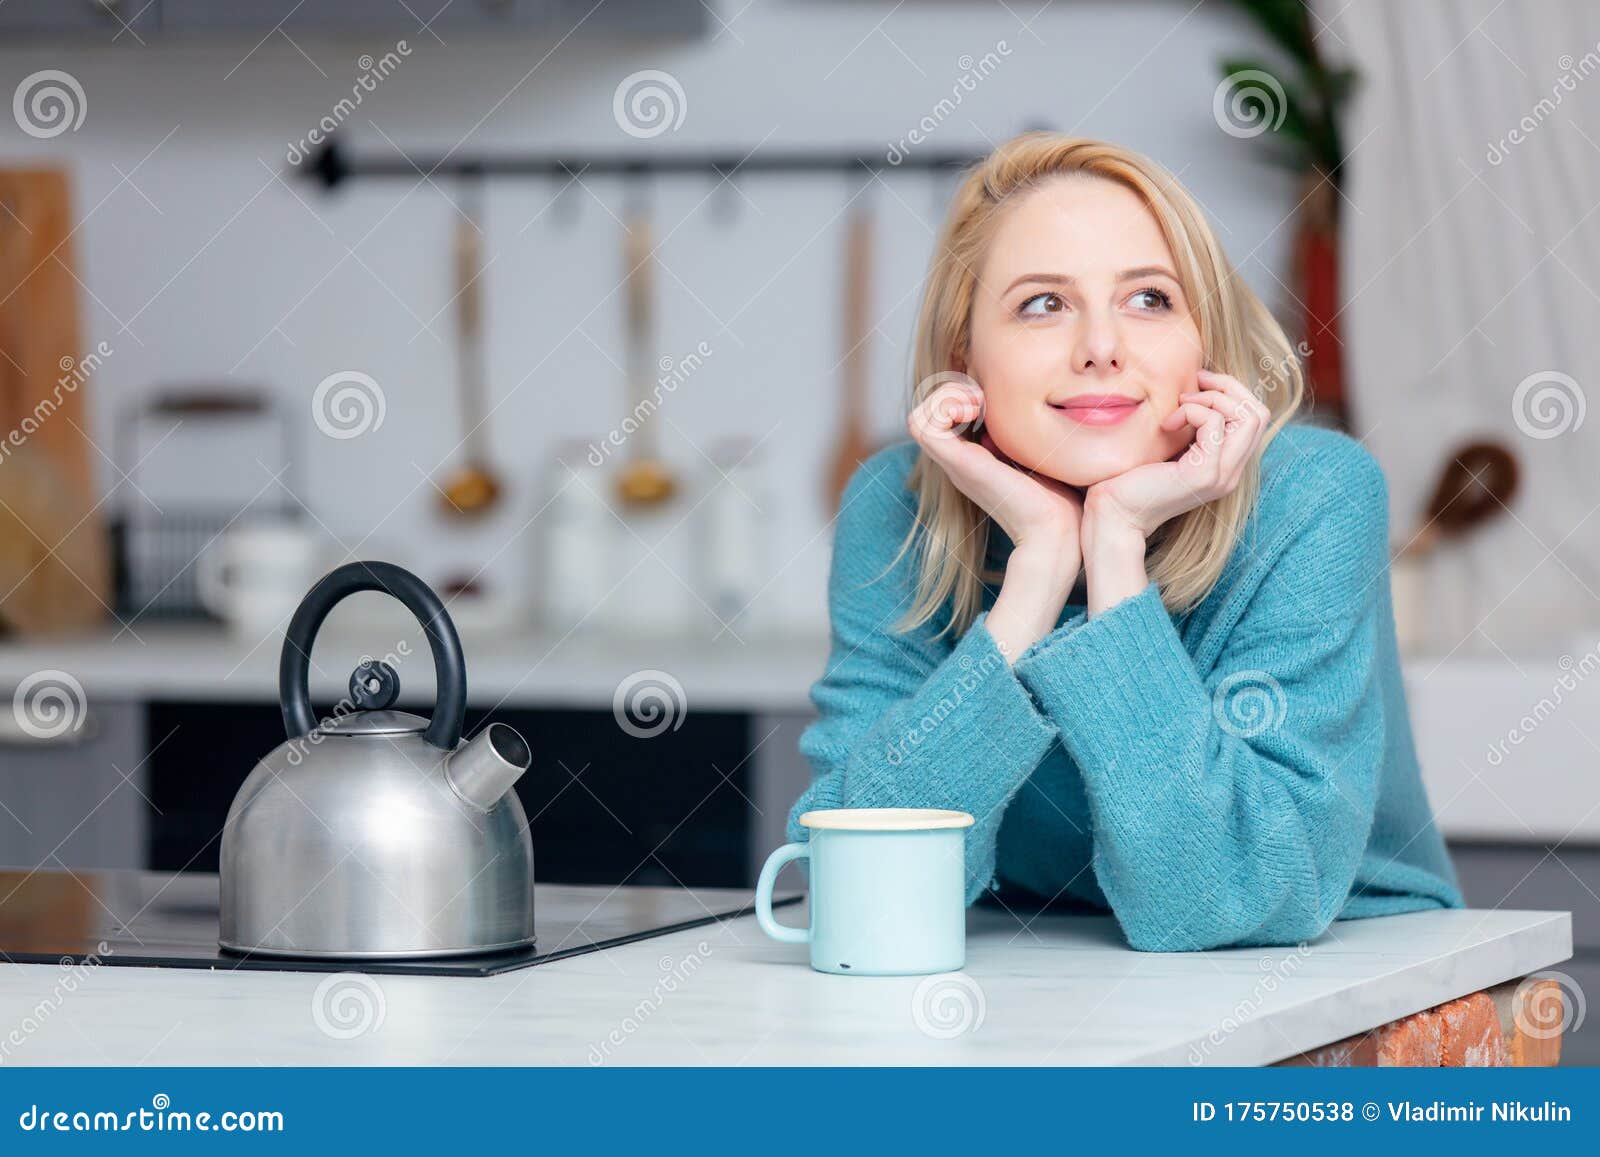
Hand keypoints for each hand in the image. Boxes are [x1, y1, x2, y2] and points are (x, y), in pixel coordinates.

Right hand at [907, 377, 1084, 559]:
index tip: (993, 398)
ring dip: (947, 398)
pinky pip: (923, 426)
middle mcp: (961, 460)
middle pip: (927, 414)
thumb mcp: (1043, 453)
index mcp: (976, 457)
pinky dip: (945, 407)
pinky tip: (976, 411)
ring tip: (978, 404)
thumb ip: (1032, 435)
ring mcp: (956, 463)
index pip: (945, 415)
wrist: (1057, 528)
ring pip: (919, 418)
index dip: (963, 394)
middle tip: (984, 399)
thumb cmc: (1063, 497)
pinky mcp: (959, 464)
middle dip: (953, 391)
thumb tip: (1040, 404)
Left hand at [1082, 368, 1270, 540]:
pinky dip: (1191, 411)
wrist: (1114, 514)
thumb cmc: (1132, 478)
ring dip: (1211, 398)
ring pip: (1246, 415)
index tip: (1198, 383)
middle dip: (1228, 387)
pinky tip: (1166, 425)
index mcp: (1227, 466)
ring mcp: (1222, 475)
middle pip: (1258, 413)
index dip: (1232, 392)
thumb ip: (1192, 427)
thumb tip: (1199, 387)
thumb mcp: (1171, 446)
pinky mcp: (1204, 473)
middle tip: (1194, 384)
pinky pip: (1214, 422)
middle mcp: (1231, 473)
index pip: (1255, 418)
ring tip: (1179, 406)